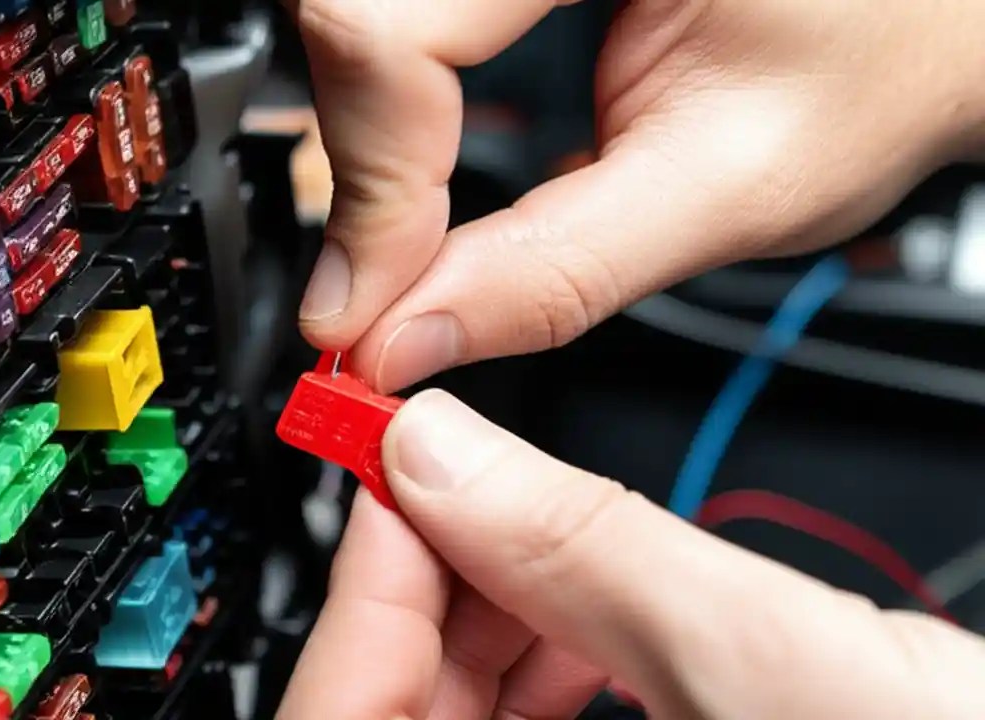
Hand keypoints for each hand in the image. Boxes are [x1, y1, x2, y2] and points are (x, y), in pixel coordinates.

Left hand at [277, 390, 984, 719]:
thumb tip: (442, 451)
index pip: (349, 716)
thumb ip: (584, 549)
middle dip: (436, 584)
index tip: (395, 464)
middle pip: (399, 708)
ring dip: (491, 614)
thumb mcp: (763, 657)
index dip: (370, 577)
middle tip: (466, 478)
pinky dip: (547, 660)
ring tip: (534, 529)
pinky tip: (588, 611)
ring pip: (464, 714)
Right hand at [290, 0, 984, 392]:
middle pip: (350, 13)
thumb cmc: (885, 58)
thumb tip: (405, 332)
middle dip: (359, 160)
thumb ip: (557, 269)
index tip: (370, 304)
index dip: (371, 176)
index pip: (392, 23)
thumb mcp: (731, 186)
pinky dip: (387, 100)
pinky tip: (418, 166)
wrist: (937, 7)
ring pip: (352, 13)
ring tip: (405, 236)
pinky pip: (393, 11)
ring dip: (364, 133)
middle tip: (380, 283)